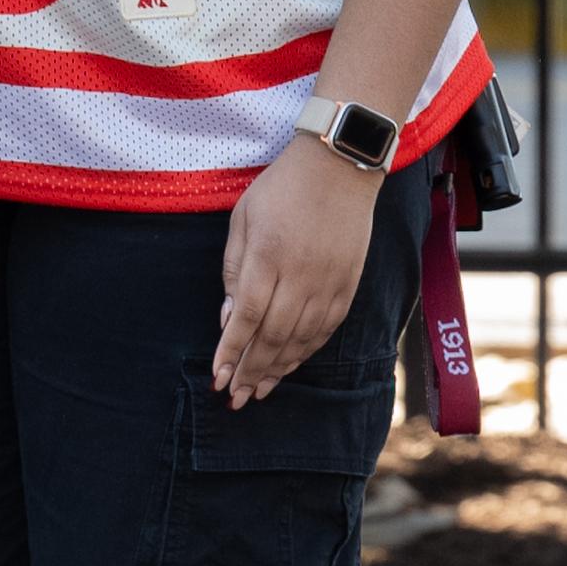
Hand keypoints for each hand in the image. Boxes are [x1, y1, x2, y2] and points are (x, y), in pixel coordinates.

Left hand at [213, 142, 382, 404]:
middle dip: (251, 371)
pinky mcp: (349, 284)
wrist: (340, 168)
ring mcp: (329, 282)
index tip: (217, 377)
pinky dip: (306, 351)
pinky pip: (326, 329)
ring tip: (258, 390)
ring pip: (302, 339)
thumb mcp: (242, 219)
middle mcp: (301, 276)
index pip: (246, 317)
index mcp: (268, 256)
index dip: (231, 352)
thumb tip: (229, 319)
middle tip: (235, 397)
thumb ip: (234, 269)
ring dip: (278, 369)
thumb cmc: (281, 189)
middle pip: (273, 336)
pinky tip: (290, 365)